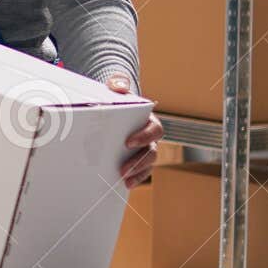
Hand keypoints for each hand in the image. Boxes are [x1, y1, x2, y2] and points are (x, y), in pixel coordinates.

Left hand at [108, 74, 161, 188]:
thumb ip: (119, 84)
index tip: (128, 142)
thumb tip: (120, 86)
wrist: (113, 108)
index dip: (144, 137)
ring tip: (123, 178)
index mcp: (148, 120)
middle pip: (151, 151)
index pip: (154, 129)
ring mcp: (144, 149)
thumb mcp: (116, 87)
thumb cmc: (117, 98)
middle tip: (123, 168)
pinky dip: (135, 178)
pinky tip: (125, 184)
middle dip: (138, 161)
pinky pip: (141, 171)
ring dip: (137, 172)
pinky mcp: (136, 159)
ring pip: (147, 163)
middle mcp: (149, 137)